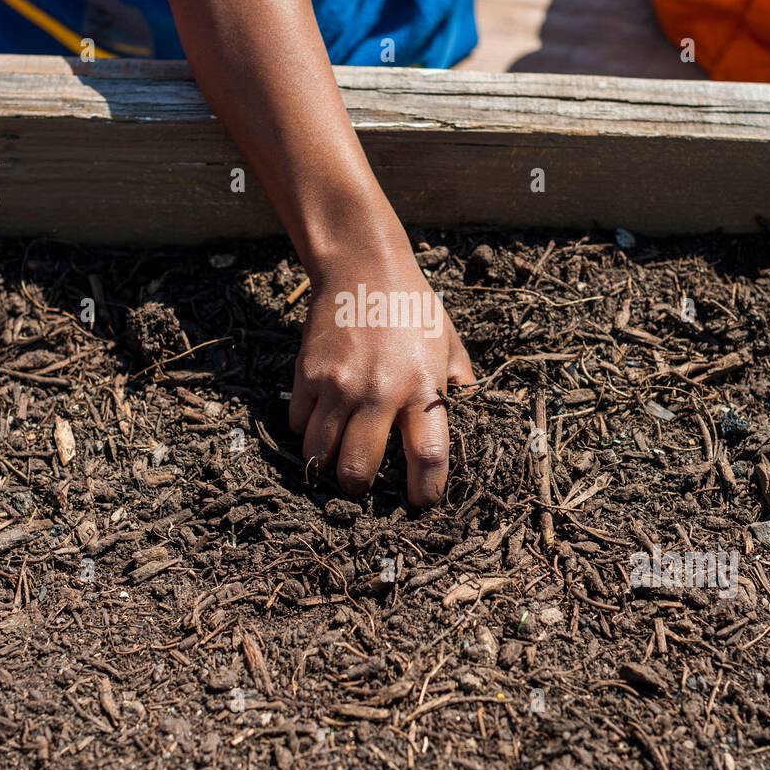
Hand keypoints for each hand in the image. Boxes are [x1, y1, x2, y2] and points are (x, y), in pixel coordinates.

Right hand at [289, 244, 473, 506]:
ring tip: (334, 463)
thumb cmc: (412, 308)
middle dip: (359, 489)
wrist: (363, 266)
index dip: (426, 491)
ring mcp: (339, 384)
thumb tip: (470, 425)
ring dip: (326, 467)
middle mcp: (380, 391)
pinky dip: (306, 433)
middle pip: (360, 468)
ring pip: (320, 454)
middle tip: (362, 487)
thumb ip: (459, 386)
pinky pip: (299, 425)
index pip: (429, 457)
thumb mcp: (449, 344)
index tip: (421, 503)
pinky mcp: (308, 375)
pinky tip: (319, 424)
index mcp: (424, 386)